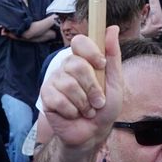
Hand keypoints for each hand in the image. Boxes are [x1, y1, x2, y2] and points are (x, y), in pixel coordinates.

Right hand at [40, 28, 121, 151]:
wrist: (92, 133)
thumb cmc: (105, 107)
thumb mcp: (115, 82)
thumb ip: (113, 56)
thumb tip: (112, 28)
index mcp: (83, 60)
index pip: (80, 42)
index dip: (90, 52)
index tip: (101, 65)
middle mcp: (66, 67)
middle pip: (75, 65)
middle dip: (92, 87)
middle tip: (97, 101)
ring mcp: (54, 81)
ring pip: (68, 84)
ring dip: (83, 103)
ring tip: (87, 110)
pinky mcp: (46, 96)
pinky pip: (58, 99)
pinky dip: (71, 111)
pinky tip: (73, 114)